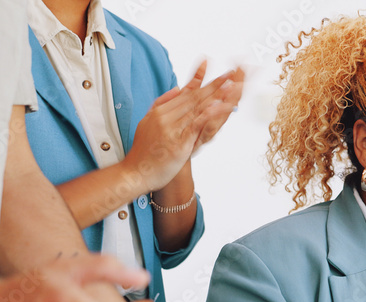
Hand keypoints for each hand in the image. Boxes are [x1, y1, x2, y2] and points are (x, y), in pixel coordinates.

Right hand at [125, 62, 236, 191]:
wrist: (135, 172)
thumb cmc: (143, 152)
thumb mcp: (148, 122)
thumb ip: (162, 104)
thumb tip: (178, 88)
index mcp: (161, 112)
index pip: (185, 93)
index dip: (199, 78)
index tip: (209, 65)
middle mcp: (166, 117)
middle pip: (194, 97)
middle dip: (214, 85)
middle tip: (230, 73)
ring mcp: (172, 129)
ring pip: (197, 108)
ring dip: (216, 96)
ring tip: (230, 85)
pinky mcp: (178, 143)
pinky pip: (195, 125)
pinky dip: (207, 114)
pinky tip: (218, 105)